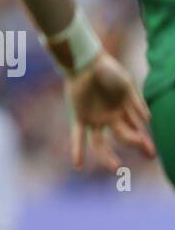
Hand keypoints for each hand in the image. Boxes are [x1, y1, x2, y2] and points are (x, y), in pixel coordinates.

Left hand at [66, 52, 153, 170]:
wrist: (87, 63)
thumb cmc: (109, 71)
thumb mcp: (126, 86)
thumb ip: (136, 103)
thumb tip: (148, 121)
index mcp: (123, 110)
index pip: (136, 129)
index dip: (143, 142)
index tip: (150, 154)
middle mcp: (109, 117)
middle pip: (123, 137)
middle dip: (136, 146)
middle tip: (146, 157)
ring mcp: (94, 119)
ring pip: (100, 142)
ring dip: (107, 155)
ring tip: (116, 167)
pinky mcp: (80, 117)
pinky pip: (78, 136)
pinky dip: (77, 149)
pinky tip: (78, 164)